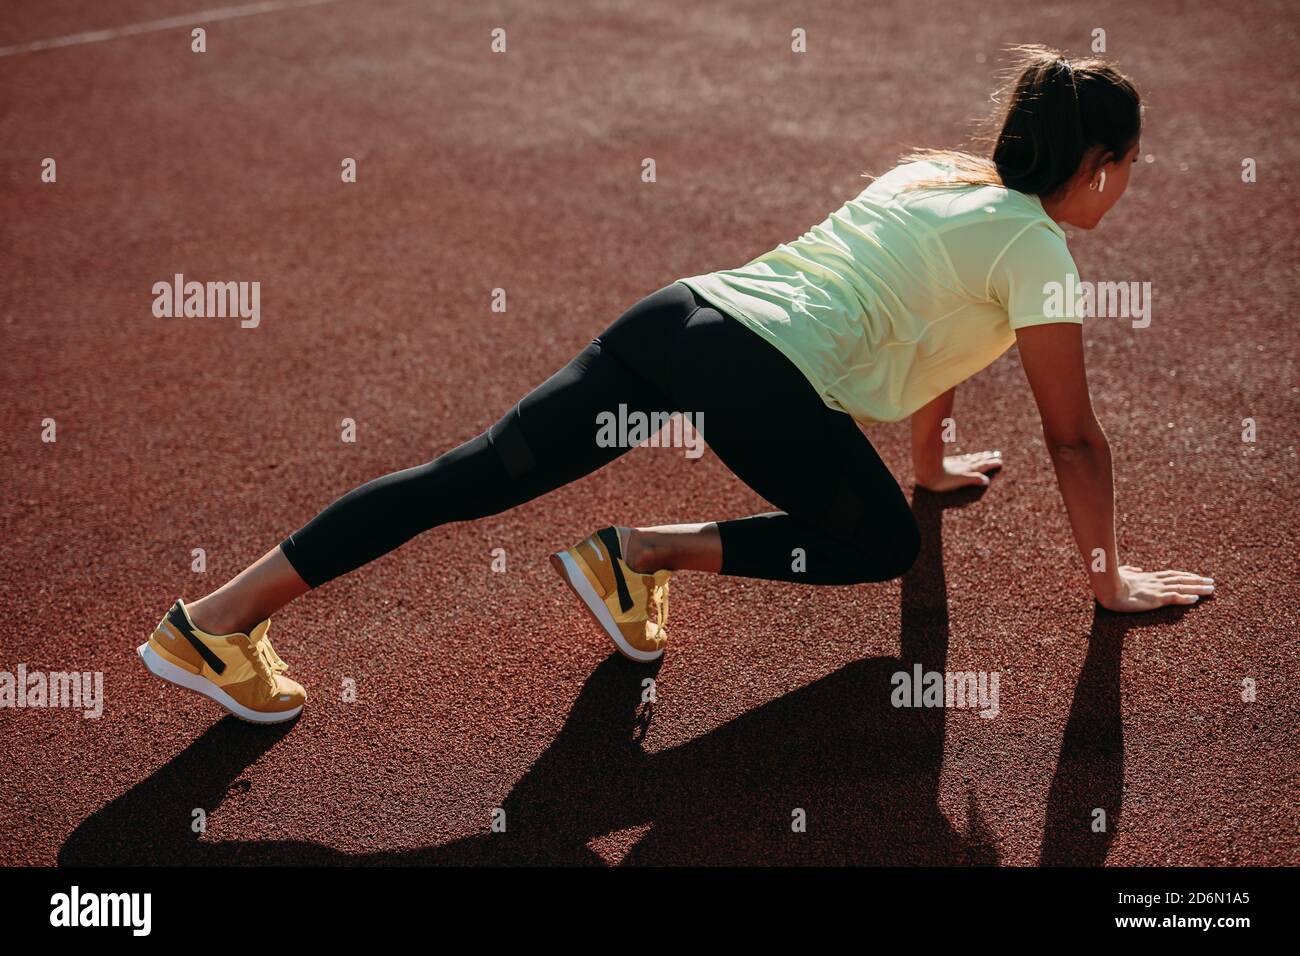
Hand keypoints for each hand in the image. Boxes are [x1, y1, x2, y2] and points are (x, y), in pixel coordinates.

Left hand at [916, 450, 1002, 492]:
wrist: (926, 471)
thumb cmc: (942, 480)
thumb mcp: (961, 481)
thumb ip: (974, 480)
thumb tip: (987, 480)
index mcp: (968, 470)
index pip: (983, 466)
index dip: (992, 463)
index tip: (1000, 461)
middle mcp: (964, 465)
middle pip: (979, 460)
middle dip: (988, 458)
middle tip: (997, 454)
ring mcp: (957, 463)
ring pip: (972, 458)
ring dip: (980, 456)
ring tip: (987, 453)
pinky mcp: (949, 463)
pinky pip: (963, 459)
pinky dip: (969, 457)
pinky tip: (968, 456)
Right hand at [1095, 565, 1214, 612]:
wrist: (1107, 587)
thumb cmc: (1110, 580)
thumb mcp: (1121, 573)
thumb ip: (1130, 571)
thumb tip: (1138, 569)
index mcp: (1149, 577)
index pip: (1172, 575)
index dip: (1185, 575)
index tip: (1196, 576)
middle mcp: (1156, 582)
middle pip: (1181, 580)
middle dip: (1197, 580)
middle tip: (1211, 581)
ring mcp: (1157, 590)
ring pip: (1182, 588)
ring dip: (1198, 588)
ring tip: (1211, 589)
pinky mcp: (1156, 599)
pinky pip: (1175, 598)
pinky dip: (1186, 598)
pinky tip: (1196, 599)